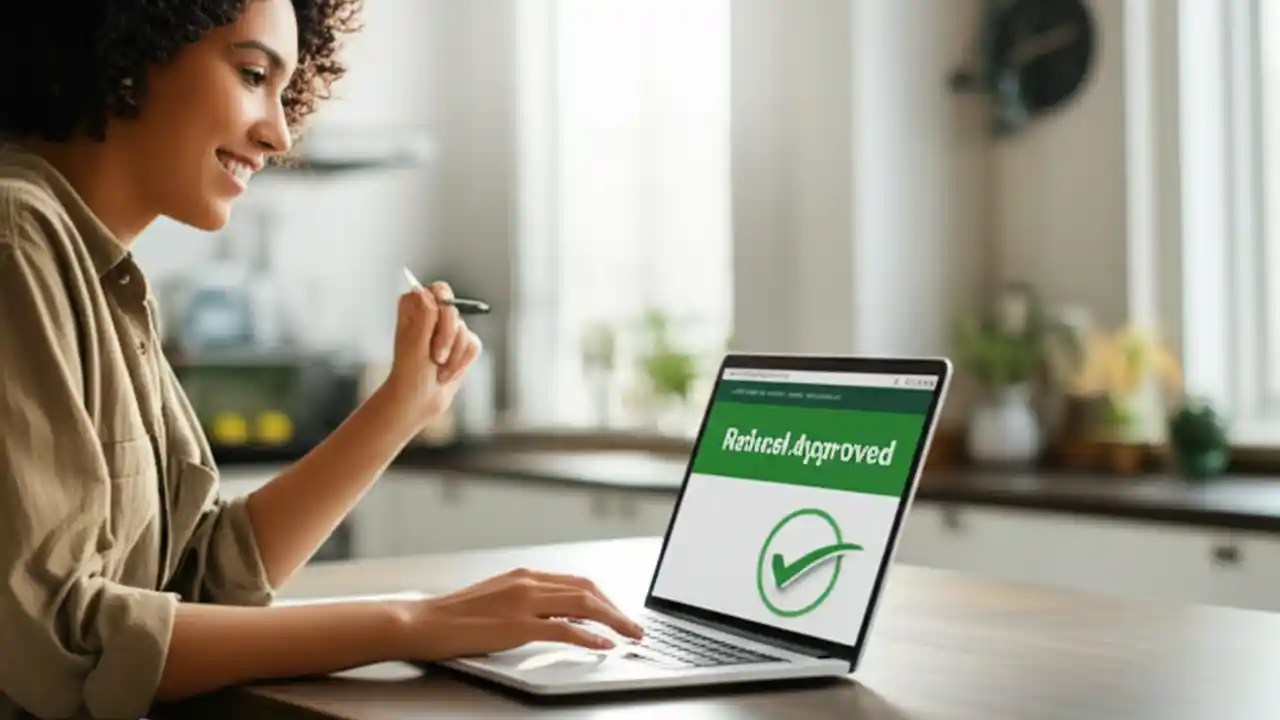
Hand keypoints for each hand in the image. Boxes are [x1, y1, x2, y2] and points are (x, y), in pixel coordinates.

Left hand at [385, 280, 481, 421]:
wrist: (418, 400)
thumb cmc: (410, 373)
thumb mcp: (414, 343)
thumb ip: (424, 316)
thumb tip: (428, 293)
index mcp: (414, 307)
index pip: (439, 290)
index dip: (441, 309)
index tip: (432, 329)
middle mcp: (432, 314)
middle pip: (454, 310)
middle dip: (447, 337)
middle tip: (435, 356)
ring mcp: (448, 329)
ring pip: (465, 331)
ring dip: (452, 356)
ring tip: (438, 369)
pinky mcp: (461, 345)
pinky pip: (474, 346)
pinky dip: (461, 363)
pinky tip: (447, 373)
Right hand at [395, 568, 644, 660]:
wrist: (423, 621)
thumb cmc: (456, 615)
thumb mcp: (498, 598)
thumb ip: (529, 601)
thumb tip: (561, 616)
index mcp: (525, 575)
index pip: (578, 583)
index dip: (605, 599)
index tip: (619, 614)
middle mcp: (528, 583)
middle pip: (587, 591)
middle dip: (616, 609)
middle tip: (634, 627)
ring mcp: (522, 603)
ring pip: (582, 605)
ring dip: (612, 621)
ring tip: (629, 635)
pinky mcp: (515, 626)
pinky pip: (562, 630)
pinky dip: (588, 637)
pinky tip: (602, 645)